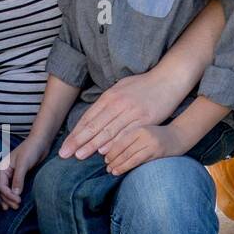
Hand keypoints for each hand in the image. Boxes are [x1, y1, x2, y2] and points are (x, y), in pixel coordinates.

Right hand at [0, 135, 49, 210]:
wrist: (40, 142)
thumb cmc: (31, 149)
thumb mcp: (24, 163)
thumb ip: (18, 178)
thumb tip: (16, 193)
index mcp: (2, 168)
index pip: (2, 186)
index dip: (8, 195)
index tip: (18, 201)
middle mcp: (5, 172)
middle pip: (3, 190)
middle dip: (8, 200)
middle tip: (17, 207)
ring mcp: (12, 175)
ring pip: (7, 191)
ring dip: (9, 200)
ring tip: (15, 208)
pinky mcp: (20, 177)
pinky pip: (14, 188)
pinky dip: (14, 196)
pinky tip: (17, 202)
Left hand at [59, 71, 180, 160]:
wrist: (169, 78)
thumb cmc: (144, 84)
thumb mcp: (121, 87)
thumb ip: (107, 101)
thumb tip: (92, 115)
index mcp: (110, 96)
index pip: (88, 118)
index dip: (75, 133)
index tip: (65, 145)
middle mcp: (118, 103)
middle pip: (94, 125)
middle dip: (78, 141)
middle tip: (65, 154)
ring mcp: (131, 111)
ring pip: (108, 131)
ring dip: (92, 145)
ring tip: (79, 155)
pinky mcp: (145, 119)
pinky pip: (126, 134)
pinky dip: (114, 143)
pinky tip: (104, 151)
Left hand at [101, 121, 185, 175]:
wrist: (179, 136)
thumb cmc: (158, 135)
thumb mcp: (143, 131)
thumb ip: (130, 138)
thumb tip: (110, 150)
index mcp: (139, 128)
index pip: (120, 141)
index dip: (111, 151)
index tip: (105, 158)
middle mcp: (144, 136)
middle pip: (124, 150)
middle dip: (113, 160)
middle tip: (106, 167)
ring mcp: (151, 145)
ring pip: (130, 157)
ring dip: (119, 165)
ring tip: (112, 171)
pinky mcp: (157, 154)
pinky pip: (139, 162)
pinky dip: (128, 167)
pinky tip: (121, 170)